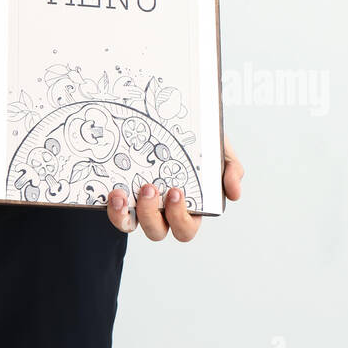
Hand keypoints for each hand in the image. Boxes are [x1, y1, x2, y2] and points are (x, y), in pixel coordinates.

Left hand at [106, 135, 243, 239]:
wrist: (167, 116)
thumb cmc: (198, 143)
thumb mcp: (219, 150)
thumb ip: (232, 169)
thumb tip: (234, 194)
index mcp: (188, 208)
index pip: (185, 228)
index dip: (180, 216)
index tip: (176, 191)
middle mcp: (161, 212)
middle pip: (157, 231)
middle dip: (151, 213)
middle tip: (150, 187)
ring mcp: (138, 205)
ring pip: (130, 226)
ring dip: (125, 215)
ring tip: (122, 193)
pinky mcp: (120, 195)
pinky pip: (114, 212)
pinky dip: (112, 208)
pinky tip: (113, 191)